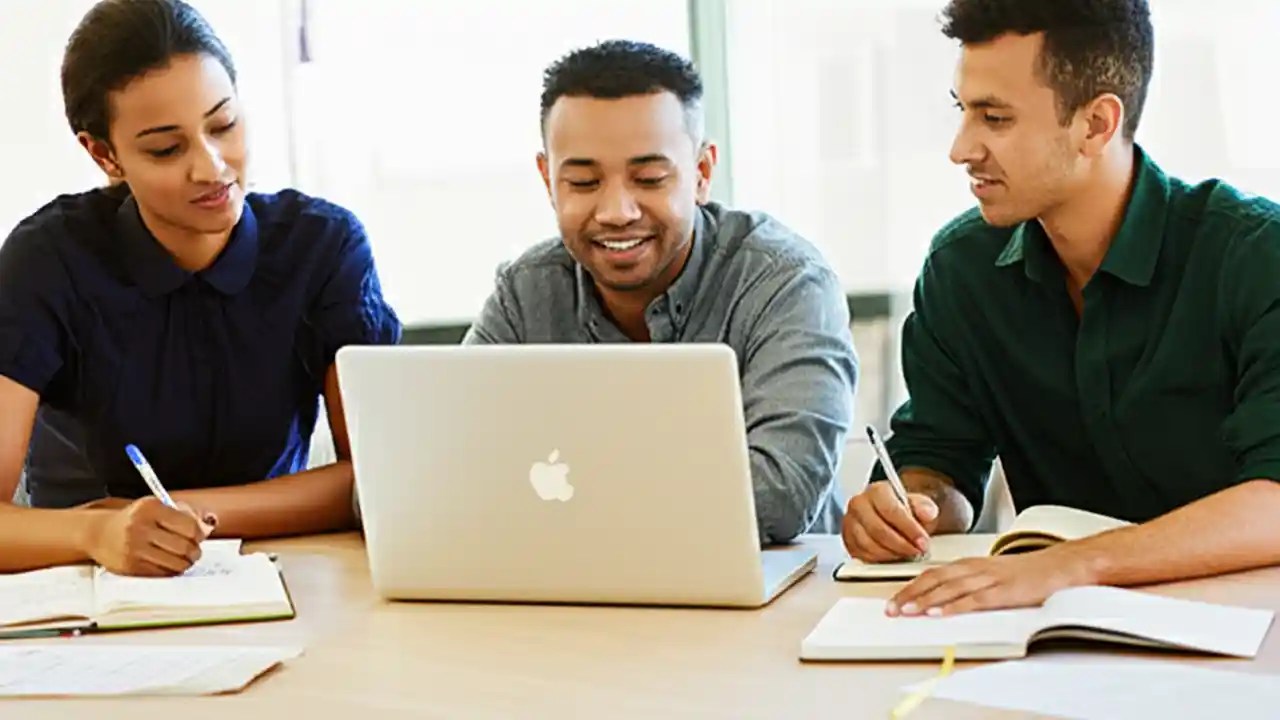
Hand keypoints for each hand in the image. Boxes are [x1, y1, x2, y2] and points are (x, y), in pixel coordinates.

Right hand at [83, 497, 216, 576]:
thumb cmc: (134, 520)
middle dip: (195, 551)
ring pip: (176, 563)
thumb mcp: (156, 508)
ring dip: (186, 563)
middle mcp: (141, 527)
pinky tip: (169, 564)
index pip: (189, 525)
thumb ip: (184, 514)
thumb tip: (209, 525)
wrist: (99, 533)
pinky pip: (162, 573)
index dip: (200, 533)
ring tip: (184, 559)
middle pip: (184, 546)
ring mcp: (134, 548)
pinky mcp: (130, 567)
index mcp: (150, 508)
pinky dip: (171, 571)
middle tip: (194, 551)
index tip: (200, 536)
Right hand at [842, 482, 938, 561]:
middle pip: (878, 530)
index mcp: (876, 491)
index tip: (922, 541)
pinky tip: (893, 556)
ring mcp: (850, 523)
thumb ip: (924, 507)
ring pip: (869, 545)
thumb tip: (927, 513)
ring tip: (907, 553)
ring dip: (892, 554)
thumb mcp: (918, 504)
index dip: (908, 529)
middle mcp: (859, 505)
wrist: (891, 515)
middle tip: (917, 551)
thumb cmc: (903, 509)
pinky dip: (880, 559)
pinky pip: (863, 555)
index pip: (890, 510)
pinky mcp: (848, 540)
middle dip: (902, 545)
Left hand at [886, 546, 1095, 616]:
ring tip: (908, 611)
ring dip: (925, 600)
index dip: (910, 587)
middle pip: (934, 580)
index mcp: (970, 564)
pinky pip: (974, 599)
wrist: (1061, 566)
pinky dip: (954, 606)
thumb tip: (943, 597)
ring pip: (949, 588)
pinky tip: (940, 613)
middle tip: (892, 609)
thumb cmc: (1027, 572)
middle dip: (910, 595)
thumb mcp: (991, 573)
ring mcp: (989, 579)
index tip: (893, 600)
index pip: (932, 574)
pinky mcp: (1004, 592)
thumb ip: (968, 583)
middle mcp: (975, 568)